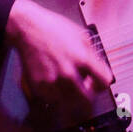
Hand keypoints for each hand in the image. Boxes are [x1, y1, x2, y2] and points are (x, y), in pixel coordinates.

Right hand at [5, 0, 113, 120]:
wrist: (28, 28)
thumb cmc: (54, 29)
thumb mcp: (82, 36)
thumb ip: (93, 56)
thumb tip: (100, 70)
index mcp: (82, 59)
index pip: (103, 82)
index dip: (102, 84)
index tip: (98, 83)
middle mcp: (67, 72)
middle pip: (86, 100)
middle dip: (88, 96)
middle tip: (85, 89)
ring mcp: (52, 81)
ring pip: (69, 103)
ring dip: (72, 96)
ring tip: (68, 83)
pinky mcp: (38, 85)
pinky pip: (53, 99)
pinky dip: (56, 95)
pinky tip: (56, 83)